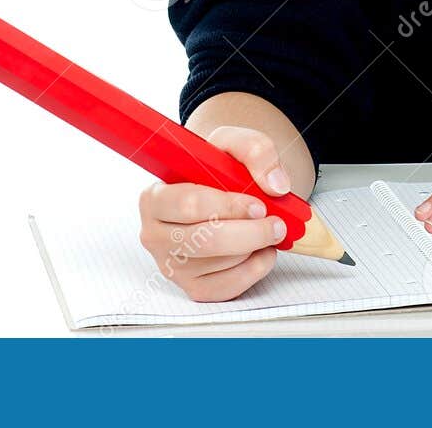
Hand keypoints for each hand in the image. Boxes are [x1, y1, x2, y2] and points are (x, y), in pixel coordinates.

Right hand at [137, 125, 294, 301]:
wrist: (223, 192)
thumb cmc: (220, 169)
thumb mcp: (235, 145)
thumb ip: (256, 151)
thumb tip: (275, 185)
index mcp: (154, 198)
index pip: (189, 205)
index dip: (228, 206)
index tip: (259, 205)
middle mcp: (155, 235)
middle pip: (205, 241)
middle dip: (250, 233)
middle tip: (277, 224)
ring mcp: (172, 266)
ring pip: (222, 264)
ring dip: (255, 248)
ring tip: (267, 230)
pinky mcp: (192, 288)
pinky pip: (229, 287)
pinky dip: (256, 269)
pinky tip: (262, 251)